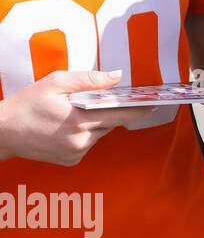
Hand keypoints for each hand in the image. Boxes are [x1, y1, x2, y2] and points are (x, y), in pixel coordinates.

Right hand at [0, 70, 157, 166]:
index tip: (155, 103)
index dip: (139, 109)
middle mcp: (81, 141)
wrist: (2, 132)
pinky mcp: (71, 161)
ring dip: (96, 123)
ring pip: (100, 134)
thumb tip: (117, 76)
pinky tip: (68, 127)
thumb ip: (89, 79)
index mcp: (80, 121)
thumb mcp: (56, 83)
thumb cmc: (27, 104)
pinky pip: (89, 144)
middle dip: (111, 112)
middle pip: (111, 124)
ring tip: (76, 113)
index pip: (121, 115)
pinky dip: (86, 134)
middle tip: (101, 101)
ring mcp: (76, 153)